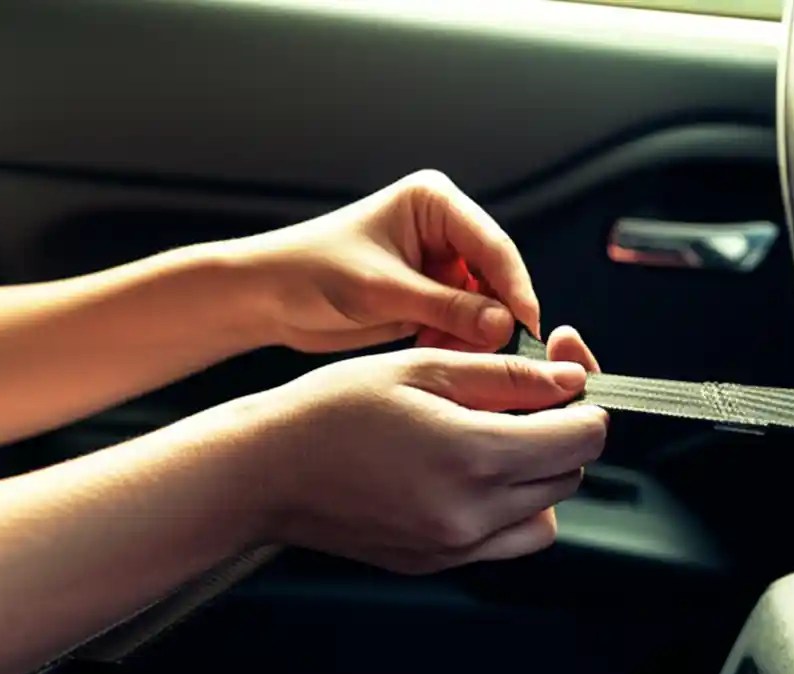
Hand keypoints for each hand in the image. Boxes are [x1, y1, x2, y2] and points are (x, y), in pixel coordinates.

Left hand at [225, 170, 539, 353]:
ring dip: (473, 333)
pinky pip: (462, 320)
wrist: (265, 296)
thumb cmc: (311, 274)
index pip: (493, 245)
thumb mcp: (385, 292)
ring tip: (445, 352)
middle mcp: (442, 226)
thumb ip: (449, 308)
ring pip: (483, 303)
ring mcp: (437, 261)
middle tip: (489, 352)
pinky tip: (432, 351)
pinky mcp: (428, 292)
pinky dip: (455, 340)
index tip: (528, 328)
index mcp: (433, 201)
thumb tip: (506, 325)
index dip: (515, 289)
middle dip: (493, 316)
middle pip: (495, 275)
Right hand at [231, 341, 605, 574]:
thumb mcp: (421, 367)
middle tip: (517, 399)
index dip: (584, 402)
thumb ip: (506, 377)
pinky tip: (467, 472)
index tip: (563, 380)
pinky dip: (509, 507)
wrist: (265, 472)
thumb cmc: (330, 410)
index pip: (582, 439)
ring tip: (489, 437)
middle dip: (559, 431)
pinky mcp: (438, 563)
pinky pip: (507, 539)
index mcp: (472, 456)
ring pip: (546, 511)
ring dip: (537, 473)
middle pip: (568, 474)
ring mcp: (455, 546)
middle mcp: (471, 513)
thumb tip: (571, 382)